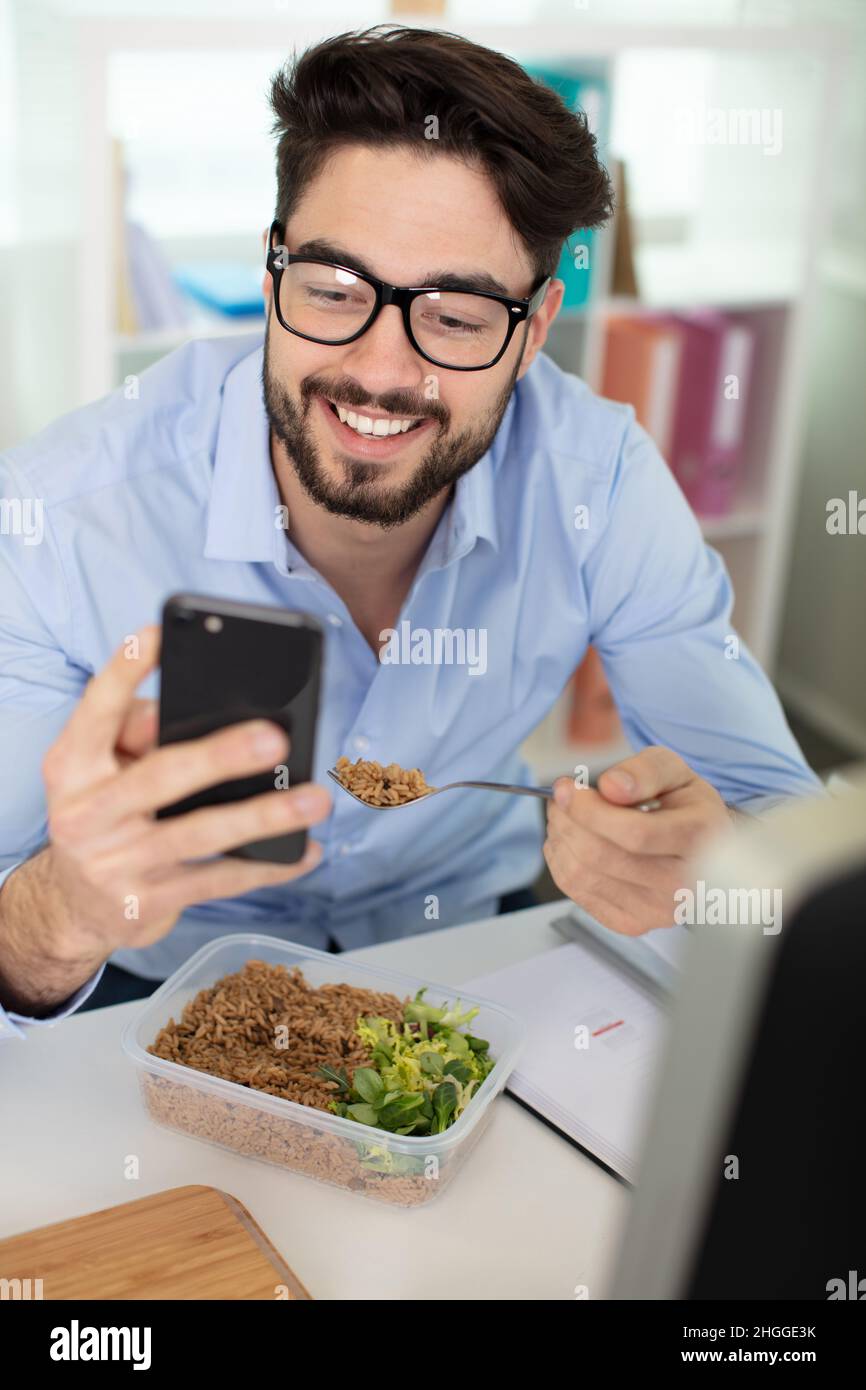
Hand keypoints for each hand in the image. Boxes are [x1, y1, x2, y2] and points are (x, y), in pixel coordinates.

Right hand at [37, 624, 329, 966]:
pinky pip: (218, 881)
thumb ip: (135, 731)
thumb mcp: (98, 768)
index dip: (124, 672)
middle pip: (159, 776)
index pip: (96, 710)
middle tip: (274, 740)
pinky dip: (268, 867)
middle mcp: (86, 813)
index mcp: (72, 765)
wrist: (71, 906)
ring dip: (264, 816)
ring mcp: (116, 862)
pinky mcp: (147, 902)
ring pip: (200, 834)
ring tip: (314, 800)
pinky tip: (306, 850)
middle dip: (221, 756)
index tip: (159, 634)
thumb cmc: (102, 813)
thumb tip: (190, 713)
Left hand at [543, 746, 732, 935]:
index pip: (634, 833)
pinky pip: (577, 891)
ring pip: (583, 875)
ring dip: (559, 839)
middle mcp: (681, 884)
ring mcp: (656, 911)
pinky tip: (568, 842)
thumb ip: (646, 771)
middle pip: (601, 855)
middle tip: (560, 798)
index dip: (589, 809)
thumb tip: (612, 786)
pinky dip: (560, 861)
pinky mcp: (632, 923)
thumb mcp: (674, 772)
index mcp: (698, 841)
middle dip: (567, 819)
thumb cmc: (685, 809)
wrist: (701, 850)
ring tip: (563, 817)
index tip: (566, 787)